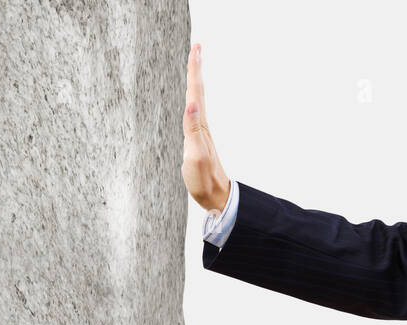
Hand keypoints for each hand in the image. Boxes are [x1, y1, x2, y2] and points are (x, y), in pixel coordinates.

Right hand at [182, 43, 230, 212]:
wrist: (215, 195)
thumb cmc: (203, 180)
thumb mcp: (195, 156)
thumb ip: (192, 130)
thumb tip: (192, 104)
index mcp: (199, 125)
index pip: (196, 92)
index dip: (195, 70)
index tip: (196, 49)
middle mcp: (201, 124)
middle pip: (198, 90)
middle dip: (196, 68)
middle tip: (196, 47)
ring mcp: (199, 131)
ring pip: (197, 98)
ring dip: (195, 80)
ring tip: (194, 64)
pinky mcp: (197, 138)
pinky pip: (194, 110)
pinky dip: (192, 97)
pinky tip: (191, 98)